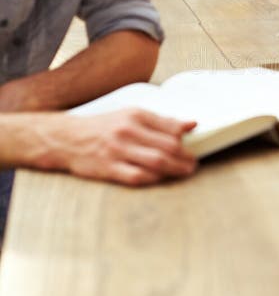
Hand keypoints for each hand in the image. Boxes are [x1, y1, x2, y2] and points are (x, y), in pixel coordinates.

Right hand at [41, 109, 197, 184]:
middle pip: (167, 147)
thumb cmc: (102, 127)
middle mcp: (127, 131)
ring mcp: (118, 151)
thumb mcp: (130, 115)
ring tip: (184, 171)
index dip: (187, 139)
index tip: (195, 145)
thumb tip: (191, 125)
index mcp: (135, 116)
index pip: (171, 127)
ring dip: (175, 169)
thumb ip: (161, 121)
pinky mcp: (109, 168)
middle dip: (185, 157)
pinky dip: (154, 179)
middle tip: (193, 163)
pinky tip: (161, 179)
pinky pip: (138, 177)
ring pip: (156, 162)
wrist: (67, 138)